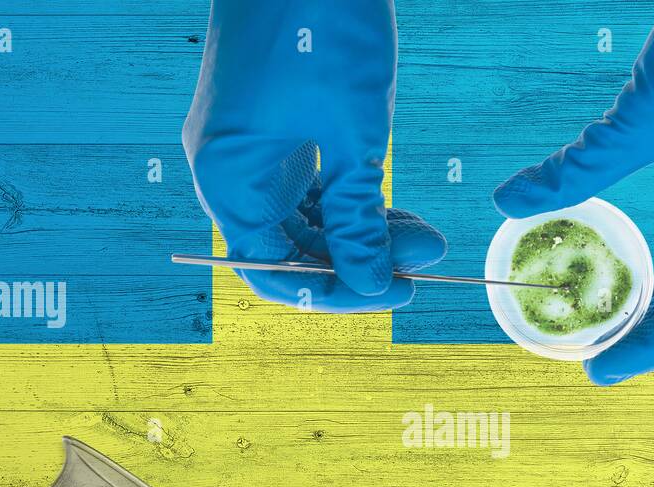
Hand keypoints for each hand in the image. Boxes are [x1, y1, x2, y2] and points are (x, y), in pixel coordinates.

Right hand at [183, 0, 445, 312]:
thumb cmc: (321, 26)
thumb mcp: (354, 137)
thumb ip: (358, 219)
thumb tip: (371, 284)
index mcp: (229, 180)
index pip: (274, 273)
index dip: (335, 293)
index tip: (394, 291)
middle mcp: (228, 170)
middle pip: (291, 249)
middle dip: (360, 259)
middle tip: (426, 258)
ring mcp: (247, 147)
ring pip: (304, 219)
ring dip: (360, 231)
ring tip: (423, 234)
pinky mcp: (269, 127)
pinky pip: (306, 184)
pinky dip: (349, 198)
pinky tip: (394, 206)